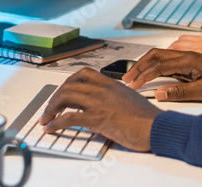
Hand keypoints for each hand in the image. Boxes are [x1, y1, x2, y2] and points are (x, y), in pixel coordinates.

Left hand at [39, 68, 159, 151]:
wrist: (155, 127)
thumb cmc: (147, 117)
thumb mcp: (130, 99)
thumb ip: (116, 97)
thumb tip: (106, 104)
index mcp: (111, 84)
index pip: (84, 73)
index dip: (68, 81)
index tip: (62, 91)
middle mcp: (103, 89)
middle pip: (69, 84)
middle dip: (54, 97)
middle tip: (49, 108)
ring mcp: (98, 102)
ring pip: (65, 96)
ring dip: (51, 108)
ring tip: (46, 119)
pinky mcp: (96, 118)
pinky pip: (68, 117)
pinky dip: (55, 123)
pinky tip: (51, 128)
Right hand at [123, 48, 201, 102]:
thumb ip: (181, 92)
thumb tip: (159, 93)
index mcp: (188, 60)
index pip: (158, 65)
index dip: (142, 75)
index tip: (132, 85)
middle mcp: (187, 55)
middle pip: (155, 55)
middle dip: (138, 66)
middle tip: (126, 78)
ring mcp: (189, 57)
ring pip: (161, 55)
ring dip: (146, 63)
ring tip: (135, 74)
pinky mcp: (192, 61)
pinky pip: (169, 59)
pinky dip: (155, 63)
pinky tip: (153, 71)